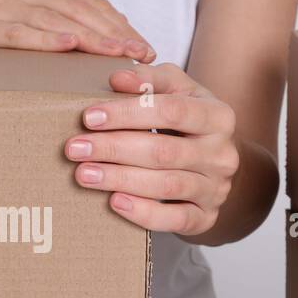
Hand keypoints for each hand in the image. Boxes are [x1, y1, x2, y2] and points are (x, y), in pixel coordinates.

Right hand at [0, 0, 155, 64]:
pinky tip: (68, 46)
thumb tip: (100, 37)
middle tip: (142, 55)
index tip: (145, 46)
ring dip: (90, 37)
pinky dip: (45, 40)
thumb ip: (55, 19)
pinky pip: (19, 33)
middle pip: (79, 9)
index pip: (91, 2)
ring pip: (55, 20)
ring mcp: (2, 2)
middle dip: (115, 33)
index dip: (121, 24)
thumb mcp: (21, 14)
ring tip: (117, 54)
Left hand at [64, 64, 238, 236]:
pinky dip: (143, 212)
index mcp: (218, 115)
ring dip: (120, 179)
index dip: (127, 113)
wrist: (213, 164)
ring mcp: (217, 188)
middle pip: (163, 151)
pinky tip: (114, 202)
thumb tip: (117, 77)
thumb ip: (149, 79)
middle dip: (114, 149)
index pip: (171, 111)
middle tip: (75, 149)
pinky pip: (175, 220)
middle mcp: (222, 153)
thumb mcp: (176, 91)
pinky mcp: (206, 217)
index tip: (89, 117)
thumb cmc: (186, 121)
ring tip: (84, 174)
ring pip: (166, 186)